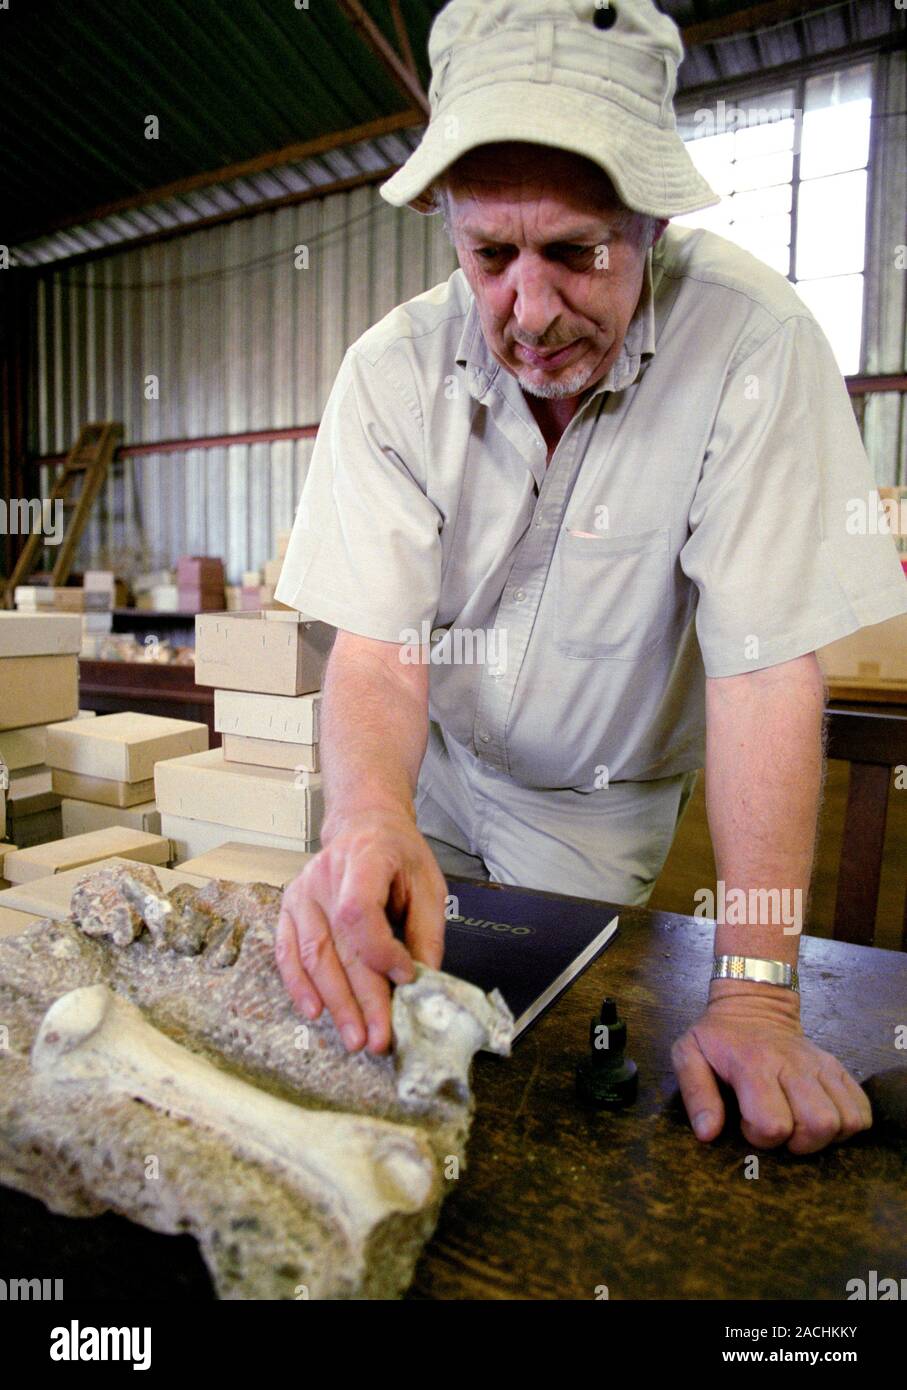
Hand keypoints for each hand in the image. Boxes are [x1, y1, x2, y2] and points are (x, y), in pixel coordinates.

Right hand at [275, 808, 447, 1054]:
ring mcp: (301, 892)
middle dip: (361, 998)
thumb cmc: (400, 856)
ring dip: (334, 1003)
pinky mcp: (287, 907)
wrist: (364, 825)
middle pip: (339, 944)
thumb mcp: (428, 883)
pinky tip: (315, 1012)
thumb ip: (426, 932)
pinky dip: (299, 985)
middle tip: (378, 1039)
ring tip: (355, 1038)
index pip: (358, 911)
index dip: (380, 952)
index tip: (406, 978)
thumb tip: (424, 984)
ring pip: (313, 956)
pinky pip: (287, 953)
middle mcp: (325, 875)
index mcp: (365, 858)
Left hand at [671, 985, 872, 1152]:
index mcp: (753, 1065)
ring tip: (801, 1126)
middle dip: (799, 1142)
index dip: (760, 1137)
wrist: (753, 1004)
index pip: (772, 1123)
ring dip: (826, 1136)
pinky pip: (862, 1108)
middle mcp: (792, 1065)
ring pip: (846, 1119)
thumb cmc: (717, 1037)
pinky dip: (849, 1123)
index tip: (747, 1125)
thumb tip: (708, 1133)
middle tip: (780, 1131)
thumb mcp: (688, 1055)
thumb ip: (696, 1094)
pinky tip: (824, 1118)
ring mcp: (819, 1066)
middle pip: (819, 1124)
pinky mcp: (837, 1068)